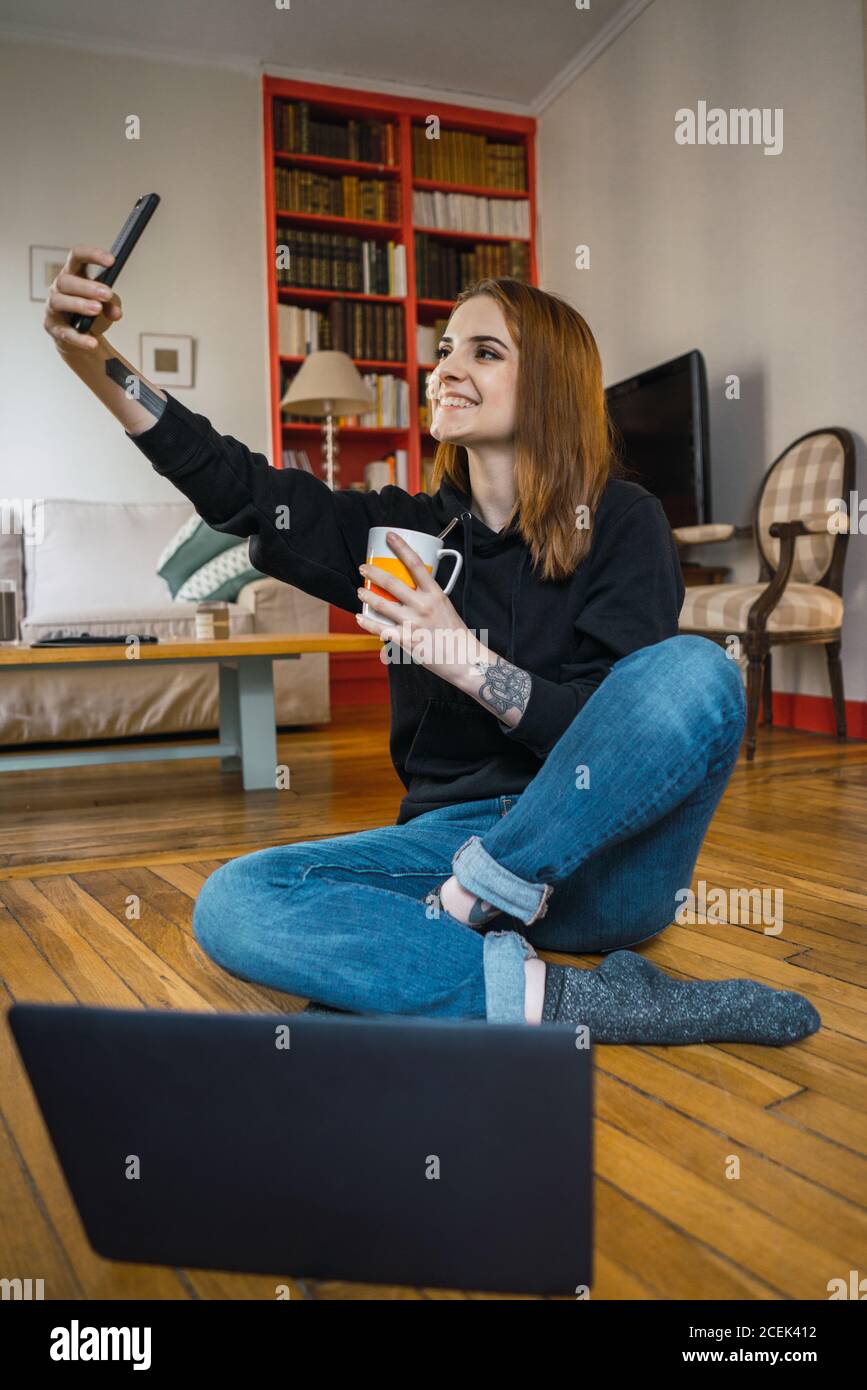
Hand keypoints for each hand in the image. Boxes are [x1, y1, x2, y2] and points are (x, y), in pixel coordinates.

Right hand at [44, 244, 122, 355]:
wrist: (82, 338)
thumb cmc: (93, 312)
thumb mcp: (107, 305)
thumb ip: (112, 304)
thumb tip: (116, 312)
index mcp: (73, 274)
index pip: (77, 256)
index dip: (92, 255)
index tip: (112, 261)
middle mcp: (59, 287)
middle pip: (66, 280)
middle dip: (87, 286)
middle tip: (106, 294)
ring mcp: (52, 306)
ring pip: (59, 301)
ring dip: (79, 304)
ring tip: (97, 309)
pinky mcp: (52, 327)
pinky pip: (64, 332)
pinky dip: (79, 338)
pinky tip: (92, 342)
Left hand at [356, 531, 471, 682]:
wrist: (463, 658)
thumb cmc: (454, 632)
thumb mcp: (445, 605)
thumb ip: (428, 595)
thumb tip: (410, 587)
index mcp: (435, 594)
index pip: (416, 564)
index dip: (401, 548)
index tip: (389, 537)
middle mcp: (423, 606)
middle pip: (392, 583)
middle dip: (373, 573)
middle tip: (363, 568)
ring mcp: (413, 623)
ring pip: (382, 605)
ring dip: (367, 596)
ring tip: (360, 591)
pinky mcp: (406, 640)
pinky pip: (380, 629)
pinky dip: (367, 623)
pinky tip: (360, 617)